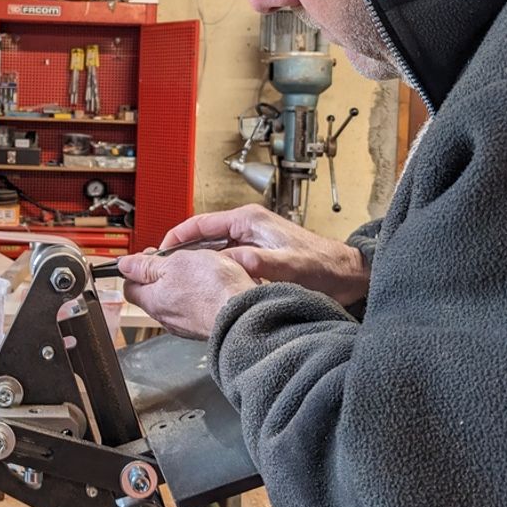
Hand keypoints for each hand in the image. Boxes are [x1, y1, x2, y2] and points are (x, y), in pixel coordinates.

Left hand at [118, 250, 255, 339]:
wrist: (245, 314)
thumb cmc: (213, 289)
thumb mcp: (175, 263)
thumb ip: (147, 265)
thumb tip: (125, 265)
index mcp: (152, 301)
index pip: (129, 286)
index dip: (136, 268)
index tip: (148, 256)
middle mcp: (167, 318)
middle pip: (153, 293)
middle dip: (162, 274)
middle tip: (177, 259)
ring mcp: (187, 325)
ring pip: (177, 300)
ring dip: (184, 283)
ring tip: (199, 269)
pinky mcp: (206, 326)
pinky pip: (197, 308)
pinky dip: (201, 295)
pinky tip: (213, 286)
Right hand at [161, 204, 369, 304]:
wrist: (346, 274)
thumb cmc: (322, 267)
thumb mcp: (289, 266)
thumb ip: (261, 263)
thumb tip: (235, 262)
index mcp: (248, 221)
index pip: (200, 224)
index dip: (176, 238)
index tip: (161, 254)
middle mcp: (247, 226)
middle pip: (202, 237)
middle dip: (182, 253)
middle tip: (164, 272)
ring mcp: (251, 239)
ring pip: (212, 250)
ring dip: (197, 264)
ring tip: (180, 280)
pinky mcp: (256, 253)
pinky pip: (225, 260)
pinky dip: (212, 270)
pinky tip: (207, 286)